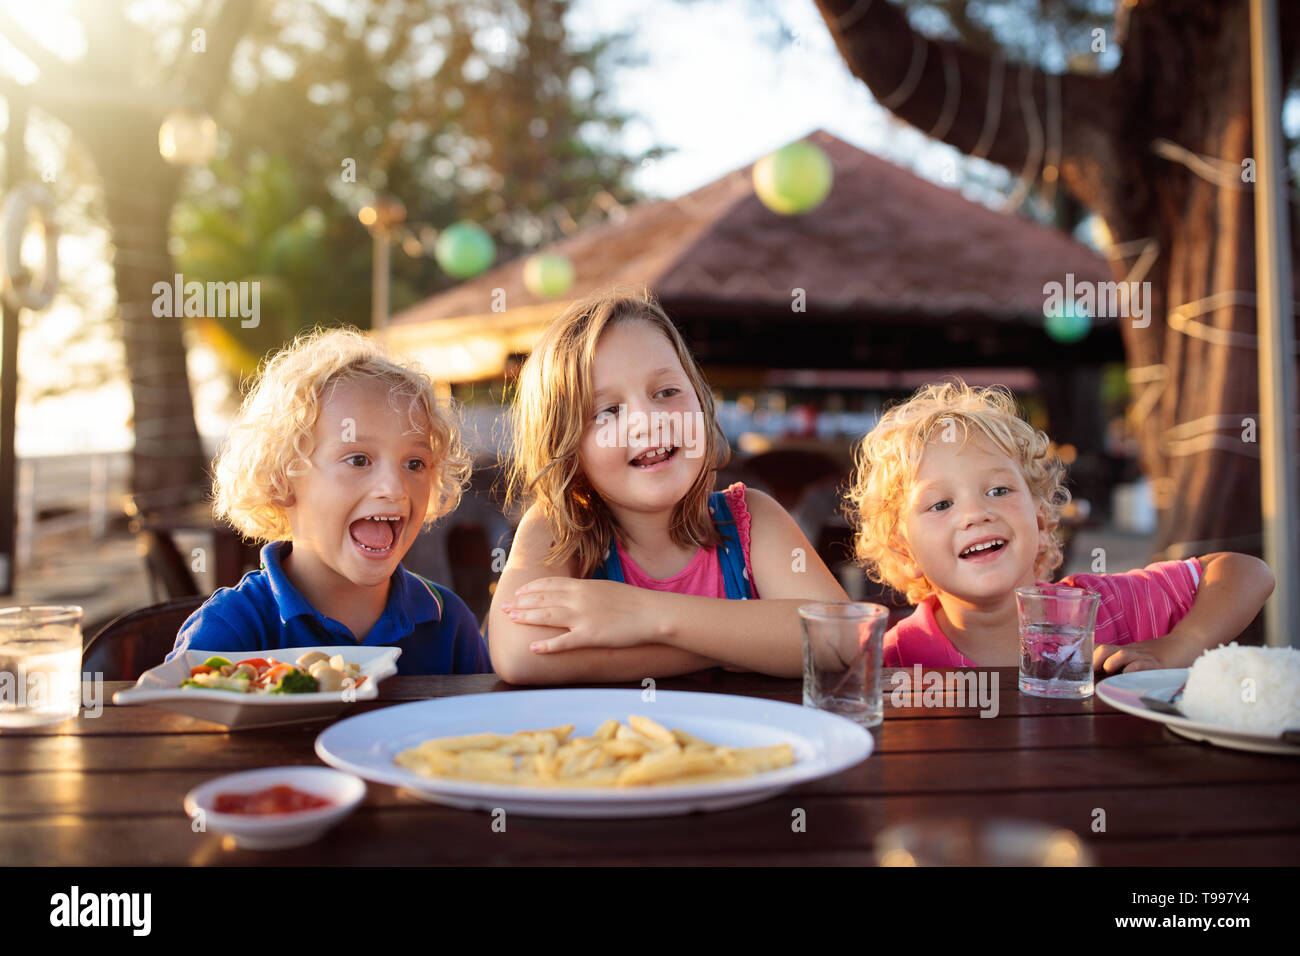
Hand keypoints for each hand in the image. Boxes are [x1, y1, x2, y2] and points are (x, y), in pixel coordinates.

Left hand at [503, 578, 661, 652]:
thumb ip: (587, 590)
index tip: (517, 592)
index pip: (550, 584)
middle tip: (503, 606)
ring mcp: (583, 617)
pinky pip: (564, 642)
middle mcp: (579, 599)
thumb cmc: (633, 602)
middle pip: (543, 598)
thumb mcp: (606, 588)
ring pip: (547, 615)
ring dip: (527, 617)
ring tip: (511, 618)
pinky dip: (547, 645)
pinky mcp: (591, 635)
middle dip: (521, 602)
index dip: (531, 588)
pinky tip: (533, 647)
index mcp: (583, 586)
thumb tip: (574, 592)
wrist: (652, 612)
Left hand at [1093, 636, 1185, 674]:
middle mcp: (1130, 652)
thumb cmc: (1157, 655)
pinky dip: (1133, 671)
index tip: (1080, 667)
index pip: (1098, 650)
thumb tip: (1098, 678)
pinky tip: (1128, 676)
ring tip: (1108, 670)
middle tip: (1092, 671)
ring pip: (1121, 655)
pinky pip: (1142, 665)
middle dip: (1095, 660)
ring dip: (1111, 663)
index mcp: (1122, 651)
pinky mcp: (1158, 664)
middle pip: (1105, 650)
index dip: (1087, 657)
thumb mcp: (1135, 656)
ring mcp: (1143, 657)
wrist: (1185, 644)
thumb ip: (1119, 665)